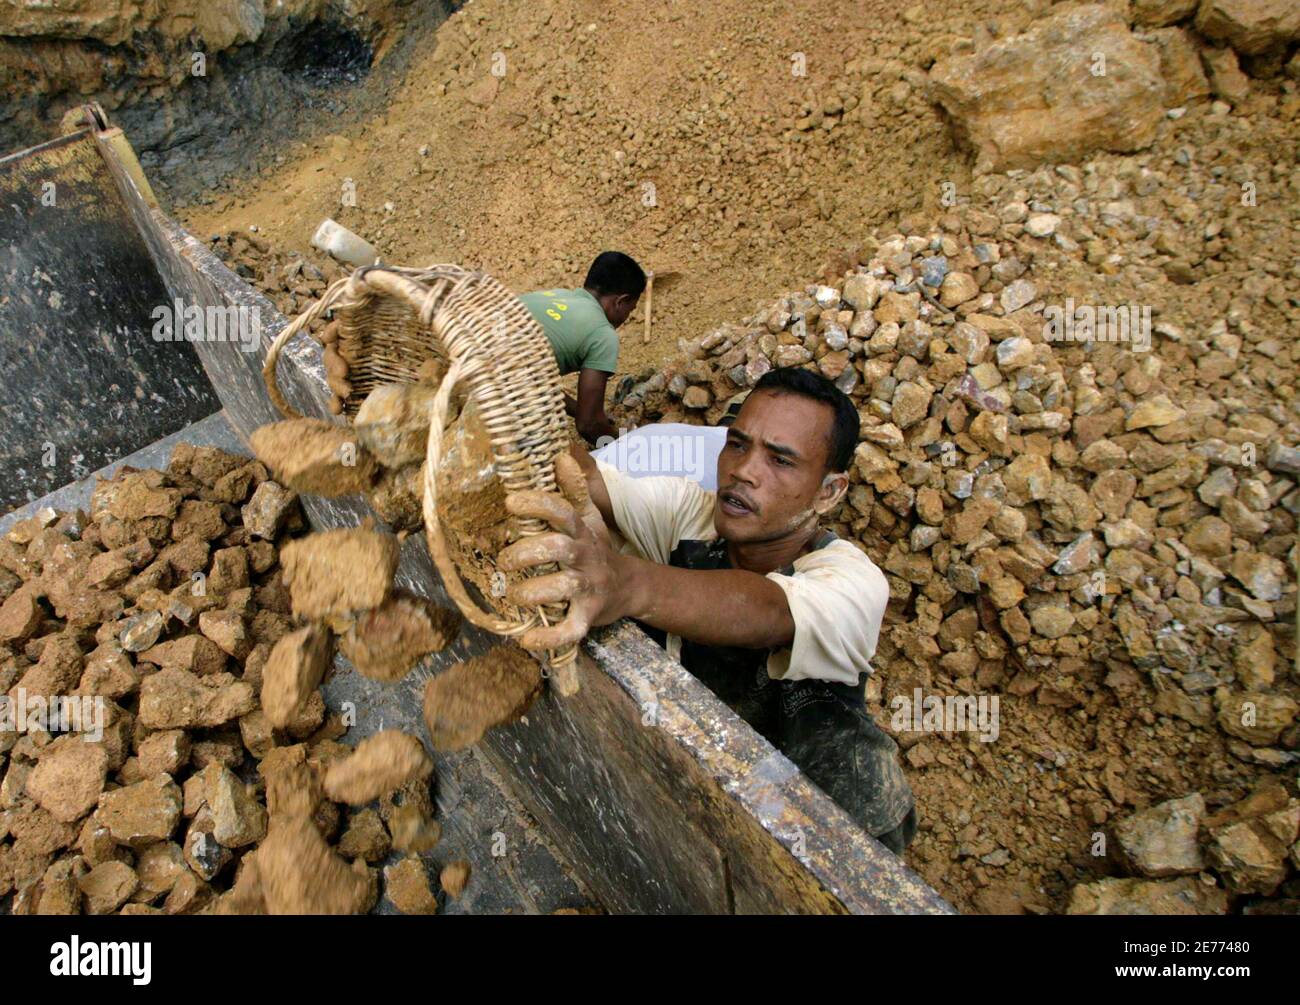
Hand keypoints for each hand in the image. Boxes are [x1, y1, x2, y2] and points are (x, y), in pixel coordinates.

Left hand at [499, 453, 627, 650]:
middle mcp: (586, 557)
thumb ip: (574, 489)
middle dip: (527, 552)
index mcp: (582, 532)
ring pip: (563, 588)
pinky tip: (527, 639)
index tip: (510, 502)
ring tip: (513, 594)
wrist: (629, 588)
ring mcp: (588, 588)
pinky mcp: (588, 616)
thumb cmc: (596, 550)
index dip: (537, 504)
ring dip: (534, 592)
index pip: (562, 512)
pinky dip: (550, 638)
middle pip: (559, 548)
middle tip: (504, 559)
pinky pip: (571, 629)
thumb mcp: (589, 519)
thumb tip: (561, 454)